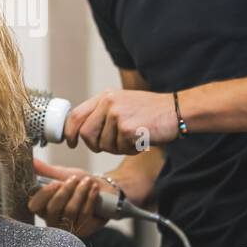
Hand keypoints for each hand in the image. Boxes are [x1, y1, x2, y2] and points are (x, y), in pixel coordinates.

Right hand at [27, 158, 108, 238]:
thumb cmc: (78, 183)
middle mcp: (52, 220)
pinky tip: (94, 189)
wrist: (103, 190)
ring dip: (80, 192)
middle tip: (75, 179)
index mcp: (42, 208)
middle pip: (53, 209)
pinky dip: (90, 198)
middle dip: (66, 191)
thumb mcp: (61, 174)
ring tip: (87, 181)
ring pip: (70, 211)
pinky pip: (84, 214)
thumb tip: (31, 160)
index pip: (34, 206)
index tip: (56, 182)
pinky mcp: (83, 230)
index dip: (44, 194)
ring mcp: (68, 228)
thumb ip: (45, 170)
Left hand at [63, 89, 178, 153]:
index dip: (70, 132)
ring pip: (103, 144)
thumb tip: (81, 131)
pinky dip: (129, 150)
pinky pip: (119, 149)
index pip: (76, 115)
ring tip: (132, 138)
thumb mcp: (122, 103)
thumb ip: (102, 113)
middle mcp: (108, 103)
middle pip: (86, 134)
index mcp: (105, 96)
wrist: (176, 110)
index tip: (71, 142)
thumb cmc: (150, 111)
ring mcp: (117, 115)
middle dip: (94, 145)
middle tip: (109, 146)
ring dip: (116, 148)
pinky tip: (140, 140)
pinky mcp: (128, 129)